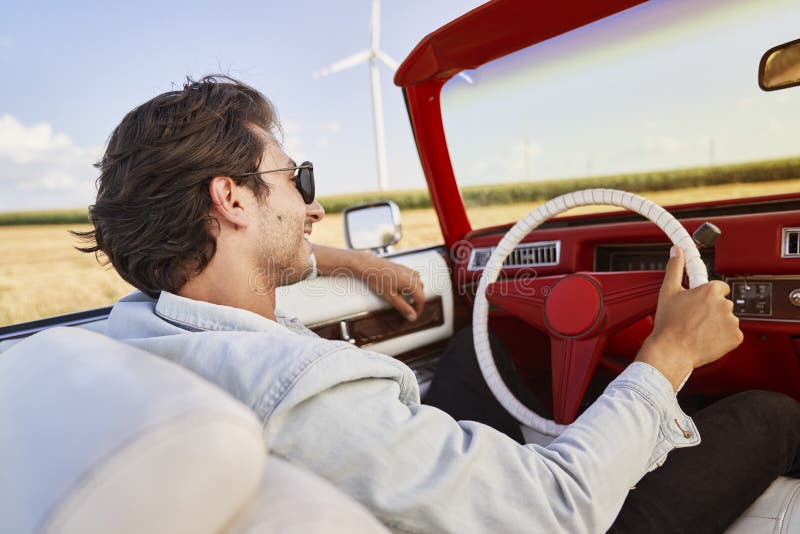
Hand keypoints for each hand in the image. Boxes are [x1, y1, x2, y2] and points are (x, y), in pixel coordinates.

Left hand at [359, 254, 425, 321]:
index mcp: (412, 283)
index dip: (418, 310)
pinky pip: (413, 279)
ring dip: (415, 294)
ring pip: (418, 285)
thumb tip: (412, 317)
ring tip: (406, 300)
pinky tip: (402, 289)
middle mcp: (413, 276)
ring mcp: (409, 271)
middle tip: (409, 310)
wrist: (369, 266)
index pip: (421, 300)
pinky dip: (411, 286)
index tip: (413, 316)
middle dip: (416, 302)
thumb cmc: (378, 280)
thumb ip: (404, 308)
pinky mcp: (404, 268)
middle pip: (421, 292)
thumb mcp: (391, 298)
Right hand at [636, 246, 742, 389]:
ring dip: (718, 324)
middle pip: (723, 303)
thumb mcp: (668, 292)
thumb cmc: (669, 324)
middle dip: (712, 310)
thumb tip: (677, 252)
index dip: (708, 296)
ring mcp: (731, 322)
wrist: (671, 351)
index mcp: (710, 291)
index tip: (700, 303)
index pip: (719, 287)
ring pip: (728, 319)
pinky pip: (733, 335)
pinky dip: (723, 338)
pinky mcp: (735, 338)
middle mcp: (724, 304)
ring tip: (699, 330)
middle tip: (695, 319)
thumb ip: (675, 268)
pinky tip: (708, 339)